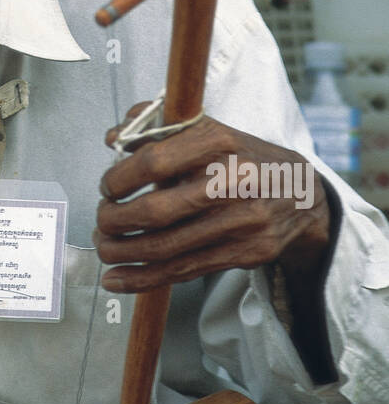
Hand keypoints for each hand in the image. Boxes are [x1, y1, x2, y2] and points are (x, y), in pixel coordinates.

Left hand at [93, 107, 330, 293]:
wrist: (302, 192)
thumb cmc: (242, 157)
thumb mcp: (209, 129)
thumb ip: (158, 124)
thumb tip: (113, 138)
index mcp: (219, 141)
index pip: (154, 161)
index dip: (119, 178)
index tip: (107, 187)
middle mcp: (232, 181)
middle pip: (157, 211)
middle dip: (115, 220)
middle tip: (102, 219)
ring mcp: (241, 221)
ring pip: (167, 248)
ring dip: (123, 253)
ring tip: (104, 247)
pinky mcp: (245, 253)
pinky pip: (184, 271)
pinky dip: (144, 278)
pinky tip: (118, 279)